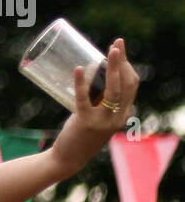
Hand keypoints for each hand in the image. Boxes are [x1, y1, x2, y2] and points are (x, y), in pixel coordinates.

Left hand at [48, 38, 138, 178]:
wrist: (68, 159)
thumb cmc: (79, 134)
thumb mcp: (96, 116)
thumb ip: (97, 100)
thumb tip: (89, 72)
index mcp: (123, 114)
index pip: (132, 85)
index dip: (127, 65)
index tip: (119, 49)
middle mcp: (118, 117)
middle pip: (127, 84)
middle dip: (123, 61)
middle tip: (116, 43)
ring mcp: (103, 121)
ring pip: (113, 90)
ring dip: (113, 67)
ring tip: (110, 50)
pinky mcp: (85, 122)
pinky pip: (84, 99)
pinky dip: (81, 82)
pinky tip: (80, 69)